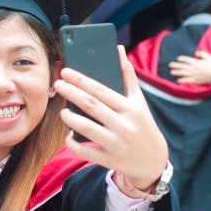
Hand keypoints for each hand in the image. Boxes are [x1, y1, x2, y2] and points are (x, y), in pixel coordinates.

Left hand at [55, 45, 167, 190]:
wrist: (154, 160)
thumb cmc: (142, 124)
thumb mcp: (138, 101)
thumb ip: (127, 76)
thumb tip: (118, 50)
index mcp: (131, 108)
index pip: (101, 90)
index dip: (81, 80)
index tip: (65, 72)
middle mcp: (124, 125)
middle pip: (91, 106)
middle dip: (71, 93)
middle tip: (57, 85)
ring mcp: (116, 144)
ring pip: (86, 128)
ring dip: (70, 118)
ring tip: (62, 111)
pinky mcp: (110, 160)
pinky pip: (85, 151)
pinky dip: (73, 143)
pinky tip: (68, 135)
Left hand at [169, 51, 210, 84]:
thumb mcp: (209, 57)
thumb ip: (202, 54)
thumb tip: (196, 53)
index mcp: (196, 62)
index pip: (186, 59)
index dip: (181, 58)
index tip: (178, 58)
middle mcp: (193, 68)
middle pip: (182, 66)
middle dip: (175, 65)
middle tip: (170, 65)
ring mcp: (193, 75)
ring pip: (182, 73)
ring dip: (176, 72)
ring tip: (171, 72)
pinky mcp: (195, 80)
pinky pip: (186, 80)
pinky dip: (182, 80)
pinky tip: (178, 80)